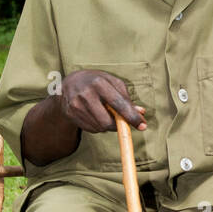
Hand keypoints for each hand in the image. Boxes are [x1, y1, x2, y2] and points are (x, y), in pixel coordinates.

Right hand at [21, 70, 146, 166]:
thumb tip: (141, 113)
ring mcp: (76, 105)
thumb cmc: (97, 82)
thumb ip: (127, 98)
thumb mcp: (113, 83)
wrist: (70, 82)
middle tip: (120, 121)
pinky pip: (91, 129)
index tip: (142, 126)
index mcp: (99, 83)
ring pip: (99, 127)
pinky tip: (94, 115)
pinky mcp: (70, 114)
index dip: (132, 117)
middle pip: (107, 122)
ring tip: (104, 112)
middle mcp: (86, 94)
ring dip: (107, 125)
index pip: (119, 104)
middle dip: (117, 125)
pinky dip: (97, 126)